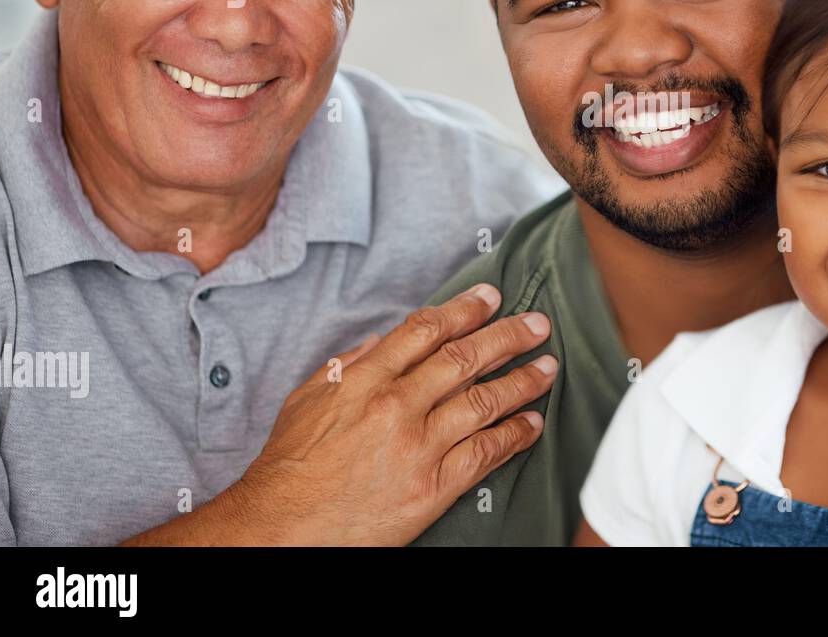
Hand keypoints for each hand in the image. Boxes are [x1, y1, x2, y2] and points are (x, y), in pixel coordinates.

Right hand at [123, 284, 554, 544]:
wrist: (280, 530)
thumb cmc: (290, 466)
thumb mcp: (307, 399)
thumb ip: (349, 365)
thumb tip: (385, 339)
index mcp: (364, 380)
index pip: (425, 331)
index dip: (464, 309)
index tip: (491, 297)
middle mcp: (396, 407)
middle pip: (465, 359)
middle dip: (508, 336)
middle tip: (538, 324)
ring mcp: (417, 448)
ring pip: (484, 402)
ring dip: (522, 382)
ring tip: (547, 368)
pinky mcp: (431, 488)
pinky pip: (484, 454)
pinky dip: (514, 436)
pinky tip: (533, 424)